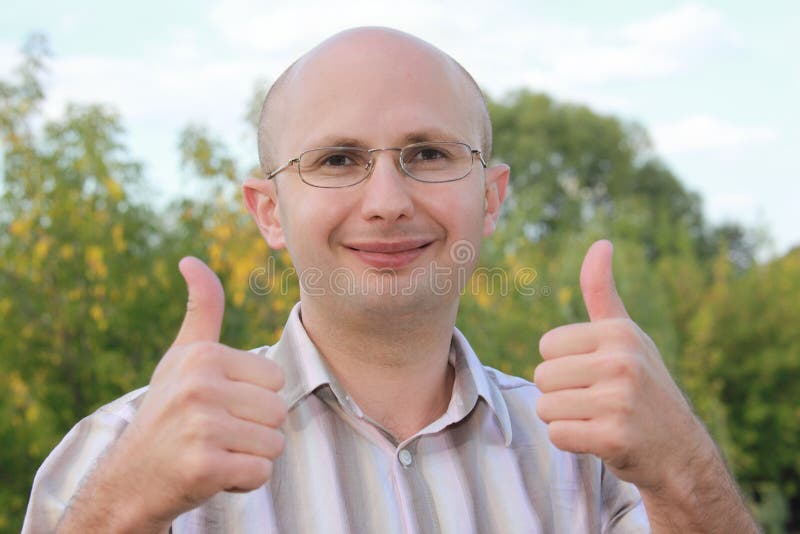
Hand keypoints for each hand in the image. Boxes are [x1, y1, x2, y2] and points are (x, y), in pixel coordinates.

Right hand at [102, 257, 286, 527]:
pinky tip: (211, 475)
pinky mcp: (203, 466)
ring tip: (214, 451)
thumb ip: (202, 310)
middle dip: (255, 430)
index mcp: (203, 356)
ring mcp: (200, 426)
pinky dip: (242, 481)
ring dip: (250, 456)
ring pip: (273, 443)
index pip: (276, 379)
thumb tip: (191, 260)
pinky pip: (260, 473)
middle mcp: (200, 386)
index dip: (254, 399)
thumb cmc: (167, 410)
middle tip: (216, 434)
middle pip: (278, 411)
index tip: (219, 406)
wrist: (129, 478)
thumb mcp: (182, 356)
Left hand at [534, 240, 705, 490]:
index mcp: (619, 332)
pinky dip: (572, 441)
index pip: (547, 345)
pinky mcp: (614, 437)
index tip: (594, 374)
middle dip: (560, 393)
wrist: (679, 452)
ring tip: (598, 418)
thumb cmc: (642, 386)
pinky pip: (558, 434)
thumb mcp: (627, 335)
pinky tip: (601, 440)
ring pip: (545, 406)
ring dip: (565, 418)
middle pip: (542, 376)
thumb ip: (602, 292)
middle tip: (596, 401)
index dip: (563, 363)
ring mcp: (620, 401)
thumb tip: (600, 243)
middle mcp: (622, 361)